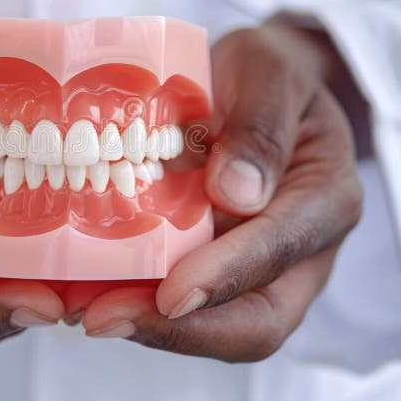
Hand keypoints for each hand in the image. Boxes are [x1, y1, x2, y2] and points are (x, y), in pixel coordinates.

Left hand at [77, 13, 363, 360]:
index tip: (170, 292)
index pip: (280, 251)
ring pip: (212, 324)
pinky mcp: (212, 265)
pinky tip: (78, 291)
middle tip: (101, 317)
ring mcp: (254, 268)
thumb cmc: (269, 73)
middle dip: (178, 330)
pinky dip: (128, 301)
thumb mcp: (270, 70)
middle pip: (255, 323)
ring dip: (143, 326)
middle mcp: (297, 251)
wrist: (257, 87)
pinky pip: (175, 300)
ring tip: (76, 308)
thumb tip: (237, 194)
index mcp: (324, 199)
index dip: (226, 277)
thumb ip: (261, 125)